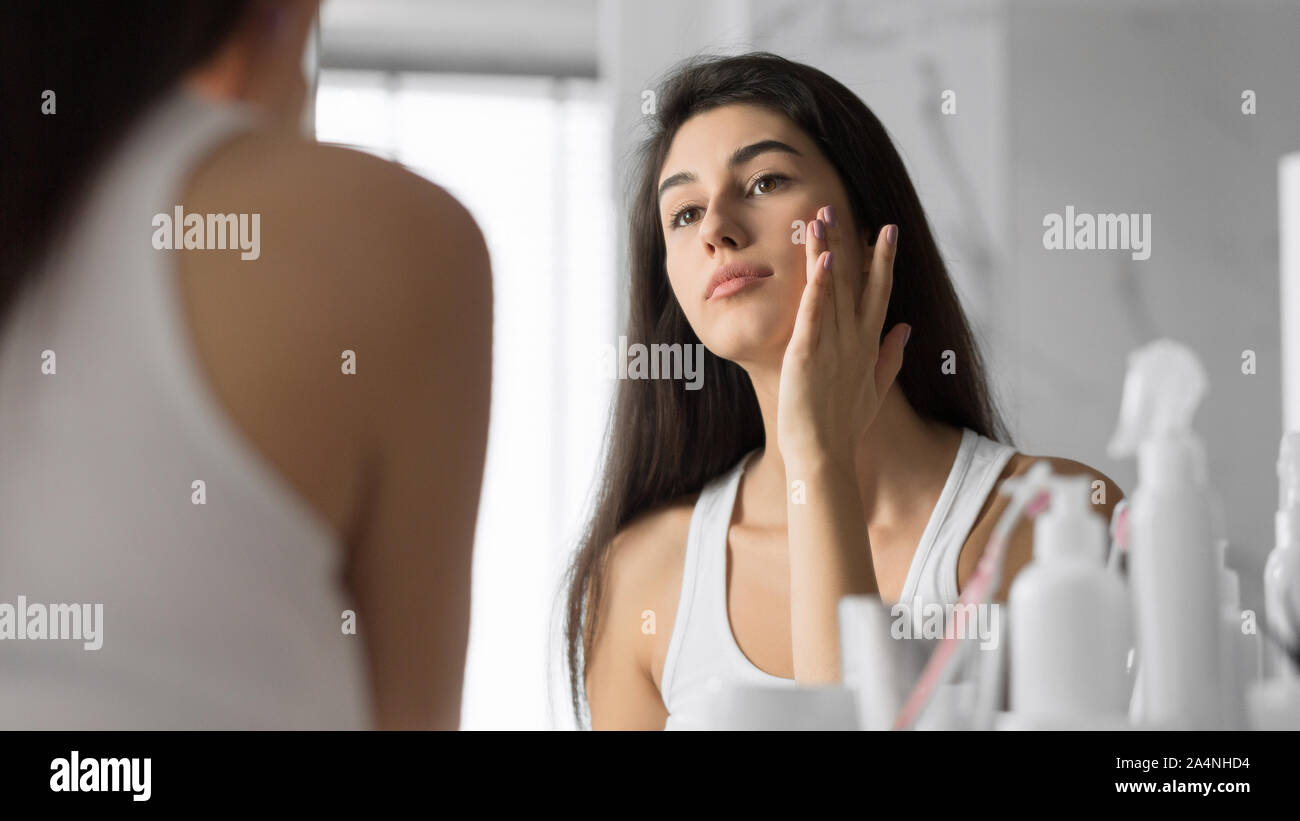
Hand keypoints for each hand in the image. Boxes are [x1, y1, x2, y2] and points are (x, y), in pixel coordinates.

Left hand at [776, 206, 909, 466]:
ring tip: (822, 218)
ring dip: (829, 252)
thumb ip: (891, 357)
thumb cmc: (845, 428)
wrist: (825, 458)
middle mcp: (855, 341)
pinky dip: (817, 289)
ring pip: (832, 290)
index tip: (885, 229)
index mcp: (869, 346)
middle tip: (843, 206)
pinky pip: (814, 316)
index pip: (878, 294)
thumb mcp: (875, 390)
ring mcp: (833, 347)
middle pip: (856, 283)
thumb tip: (905, 329)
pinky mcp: (808, 356)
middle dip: (851, 243)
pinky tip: (818, 263)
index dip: (882, 260)